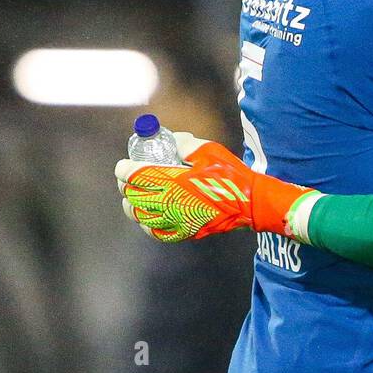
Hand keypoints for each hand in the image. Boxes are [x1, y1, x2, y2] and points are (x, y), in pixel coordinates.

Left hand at [115, 131, 308, 241]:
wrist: (249, 202)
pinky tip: (146, 220)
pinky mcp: (185, 231)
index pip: (136, 176)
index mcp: (172, 181)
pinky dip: (147, 226)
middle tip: (126, 180)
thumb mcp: (207, 150)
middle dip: (126, 187)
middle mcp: (169, 203)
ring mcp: (176, 220)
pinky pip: (158, 233)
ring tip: (130, 200)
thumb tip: (172, 140)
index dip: (124, 170)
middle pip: (135, 197)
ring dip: (132, 207)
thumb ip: (184, 143)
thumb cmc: (230, 174)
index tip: (122, 165)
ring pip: (142, 217)